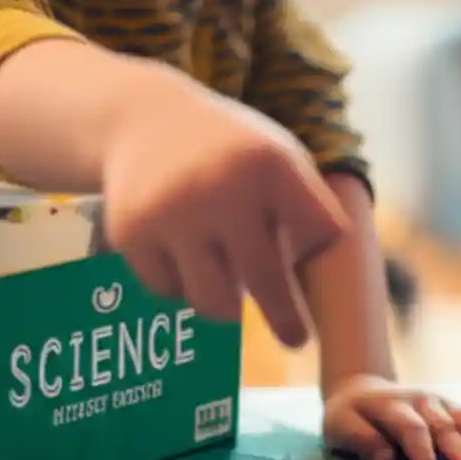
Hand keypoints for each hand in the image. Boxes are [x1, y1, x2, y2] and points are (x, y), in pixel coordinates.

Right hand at [102, 83, 348, 347]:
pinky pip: (170, 293)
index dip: (317, 244)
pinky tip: (180, 250)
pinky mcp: (131, 235)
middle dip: (285, 320)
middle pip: (267, 282)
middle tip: (296, 341)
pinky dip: (182, 284)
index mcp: (270, 165)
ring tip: (226, 277)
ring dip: (226, 303)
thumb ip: (307, 210)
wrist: (140, 118)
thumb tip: (329, 292)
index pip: (318, 233)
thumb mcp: (278, 157)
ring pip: (214, 302)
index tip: (315, 254)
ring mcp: (172, 214)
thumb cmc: (230, 151)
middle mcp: (221, 189)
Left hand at [323, 376, 460, 459]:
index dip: (423, 454)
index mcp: (393, 407)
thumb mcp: (340, 426)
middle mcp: (423, 401)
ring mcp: (443, 401)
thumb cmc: (350, 418)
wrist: (363, 392)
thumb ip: (362, 441)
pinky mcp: (456, 406)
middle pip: (448, 424)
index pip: (413, 429)